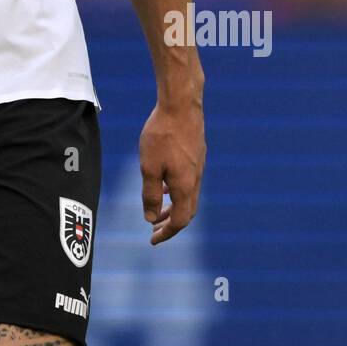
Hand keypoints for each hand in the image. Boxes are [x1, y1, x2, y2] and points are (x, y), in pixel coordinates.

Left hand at [138, 91, 205, 244]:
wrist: (181, 105)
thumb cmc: (161, 135)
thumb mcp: (148, 167)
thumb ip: (150, 194)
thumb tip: (150, 218)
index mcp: (185, 187)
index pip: (180, 220)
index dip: (167, 233)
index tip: (153, 240)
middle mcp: (196, 180)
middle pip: (187, 211)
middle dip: (171, 223)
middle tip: (154, 230)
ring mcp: (198, 167)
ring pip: (188, 196)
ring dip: (173, 207)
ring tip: (158, 210)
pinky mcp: (197, 155)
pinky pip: (189, 182)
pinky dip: (177, 190)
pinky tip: (164, 183)